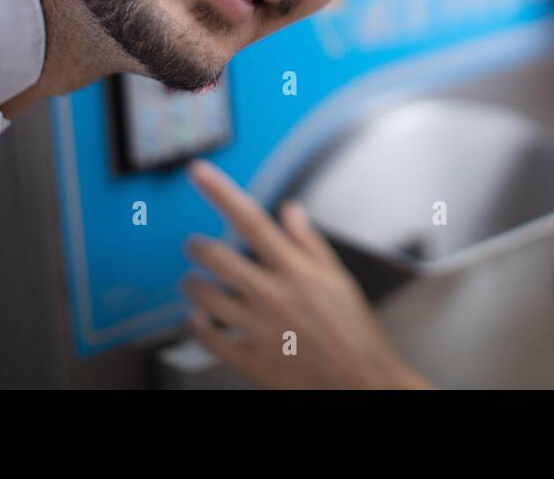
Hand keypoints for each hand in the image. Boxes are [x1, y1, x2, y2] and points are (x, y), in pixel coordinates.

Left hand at [180, 160, 428, 388]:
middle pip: (215, 257)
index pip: (250, 220)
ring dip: (192, 284)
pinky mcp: (249, 360)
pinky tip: (199, 317)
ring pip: (203, 296)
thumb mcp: (339, 278)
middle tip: (195, 245)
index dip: (220, 192)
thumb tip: (289, 210)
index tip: (199, 173)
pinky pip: (206, 338)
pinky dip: (196, 323)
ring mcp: (258, 329)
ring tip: (195, 282)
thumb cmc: (353, 331)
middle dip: (196, 245)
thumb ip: (309, 242)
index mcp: (296, 270)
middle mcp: (273, 295)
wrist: (361, 381)